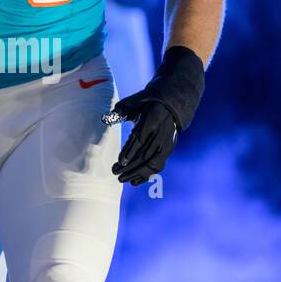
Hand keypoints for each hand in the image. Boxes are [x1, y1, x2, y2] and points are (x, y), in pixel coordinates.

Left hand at [105, 45, 204, 184]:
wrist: (175, 100)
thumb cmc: (150, 100)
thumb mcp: (136, 100)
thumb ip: (122, 109)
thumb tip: (106, 118)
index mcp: (152, 119)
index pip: (140, 138)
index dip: (130, 151)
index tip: (120, 162)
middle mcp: (161, 133)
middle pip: (145, 154)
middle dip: (129, 166)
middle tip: (115, 173)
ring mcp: (167, 142)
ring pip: (153, 163)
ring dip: (137, 173)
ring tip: (122, 179)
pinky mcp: (169, 148)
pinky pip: (158, 164)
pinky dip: (147, 174)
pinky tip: (134, 181)